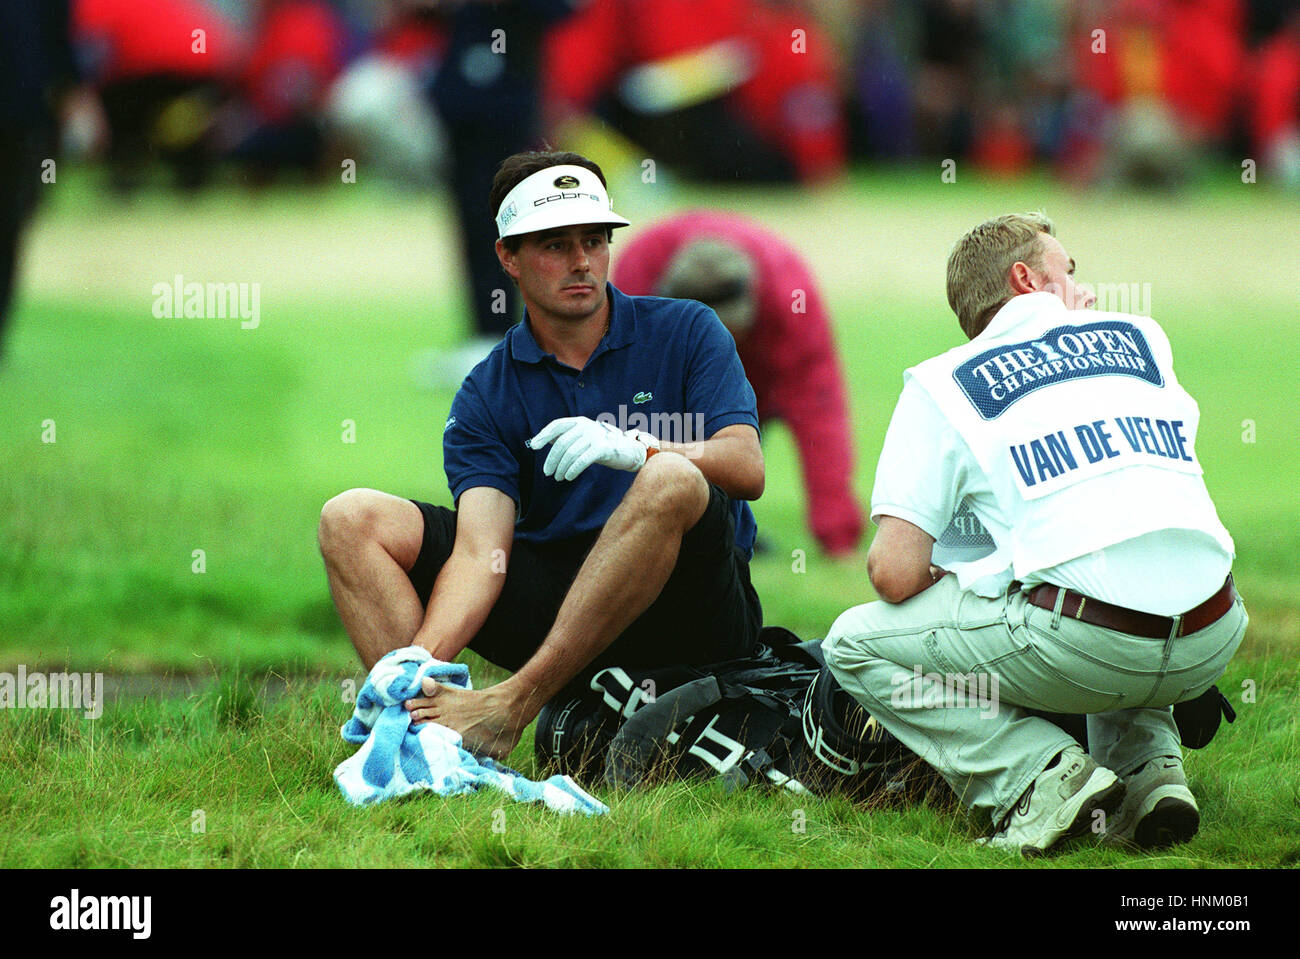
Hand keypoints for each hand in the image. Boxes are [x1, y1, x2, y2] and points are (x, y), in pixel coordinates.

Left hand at [527, 416, 651, 480]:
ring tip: (558, 477)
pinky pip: (582, 460)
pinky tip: (568, 477)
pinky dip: (573, 470)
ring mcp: (595, 435)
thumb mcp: (584, 439)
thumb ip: (568, 438)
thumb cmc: (603, 447)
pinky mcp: (603, 448)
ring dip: (561, 468)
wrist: (629, 451)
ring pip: (570, 453)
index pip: (557, 425)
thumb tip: (546, 440)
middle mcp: (586, 426)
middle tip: (548, 473)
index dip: (544, 435)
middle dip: (552, 459)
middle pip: (562, 443)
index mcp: (580, 422)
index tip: (534, 446)